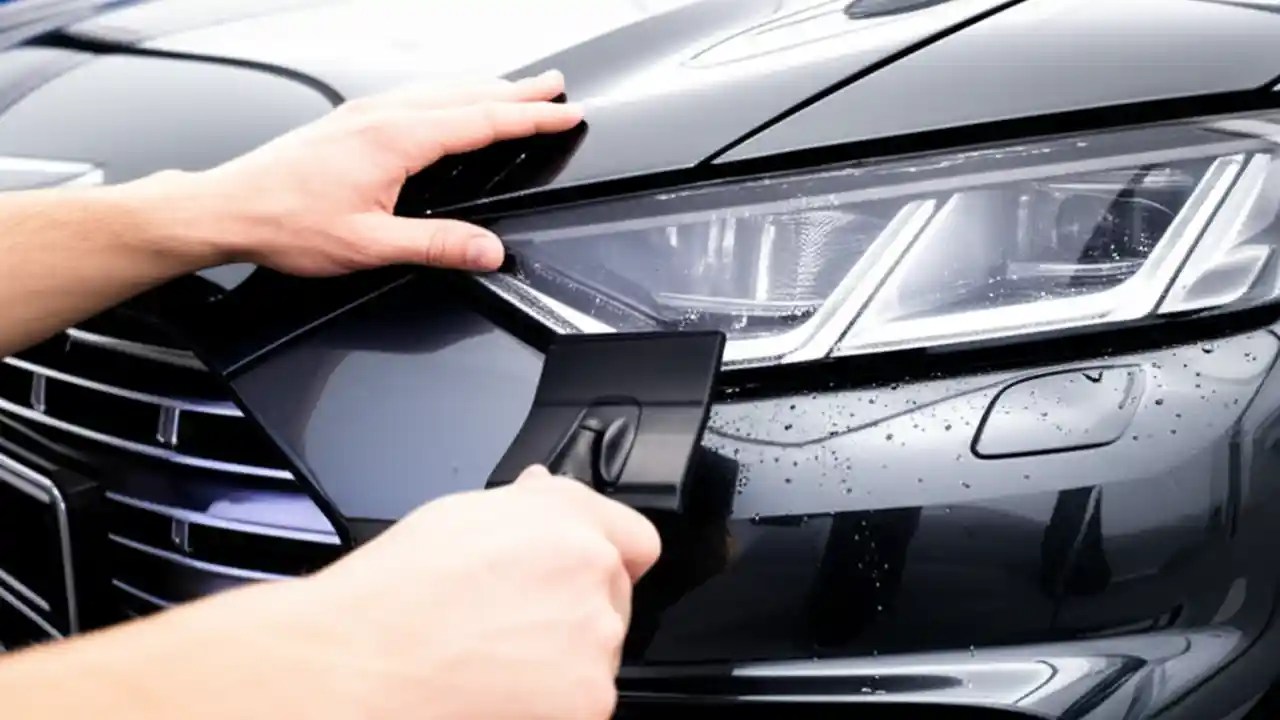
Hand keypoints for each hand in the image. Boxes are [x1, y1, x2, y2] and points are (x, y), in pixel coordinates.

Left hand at [147, 71, 580, 275]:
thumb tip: (488, 250)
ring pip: (440, 91)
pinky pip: (414, 96)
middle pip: (466, 95)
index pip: (481, 122)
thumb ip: (436, 247)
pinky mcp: (349, 121)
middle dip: (517, 92)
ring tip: (516, 91)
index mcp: (394, 139)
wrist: (226, 208)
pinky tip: (451, 105)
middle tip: (556, 88)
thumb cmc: (286, 224)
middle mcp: (380, 115)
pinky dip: (450, 96)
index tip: (565, 114)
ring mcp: (362, 113)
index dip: (530, 118)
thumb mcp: (369, 246)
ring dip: (485, 89)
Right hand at [290, 466, 660, 718]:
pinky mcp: (589, 700)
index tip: (580, 579)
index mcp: (567, 520)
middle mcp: (592, 573)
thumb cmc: (391, 596)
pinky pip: (584, 702)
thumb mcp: (459, 517)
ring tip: (490, 660)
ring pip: (598, 655)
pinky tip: (497, 692)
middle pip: (614, 600)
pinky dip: (552, 704)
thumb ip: (525, 506)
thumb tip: (542, 493)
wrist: (356, 665)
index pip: (633, 541)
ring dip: (563, 662)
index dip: (604, 558)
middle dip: (573, 612)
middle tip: (509, 626)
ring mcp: (595, 640)